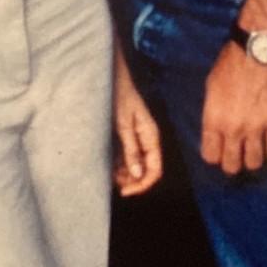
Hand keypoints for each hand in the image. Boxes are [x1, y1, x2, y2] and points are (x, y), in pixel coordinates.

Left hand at [113, 54, 162, 195]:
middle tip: (115, 184)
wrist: (114, 76)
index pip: (155, 169)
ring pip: (137, 164)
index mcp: (151, 137)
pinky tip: (111, 166)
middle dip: (133, 180)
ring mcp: (138, 136)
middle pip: (147, 169)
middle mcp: (147, 139)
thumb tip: (138, 175)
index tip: (125, 191)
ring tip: (111, 176)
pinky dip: (121, 163)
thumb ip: (131, 149)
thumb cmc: (119, 96)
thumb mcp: (123, 124)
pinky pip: (129, 154)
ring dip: (126, 173)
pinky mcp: (129, 133)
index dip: (143, 184)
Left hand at [200, 41, 266, 174]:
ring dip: (253, 159)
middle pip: (232, 165)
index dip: (215, 156)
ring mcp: (256, 128)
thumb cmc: (231, 62)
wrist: (258, 49)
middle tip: (238, 154)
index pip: (210, 156)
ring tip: (255, 150)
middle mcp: (233, 128)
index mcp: (213, 118)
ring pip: (254, 163)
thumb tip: (216, 129)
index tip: (220, 150)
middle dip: (233, 163)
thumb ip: (213, 112)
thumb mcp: (211, 86)